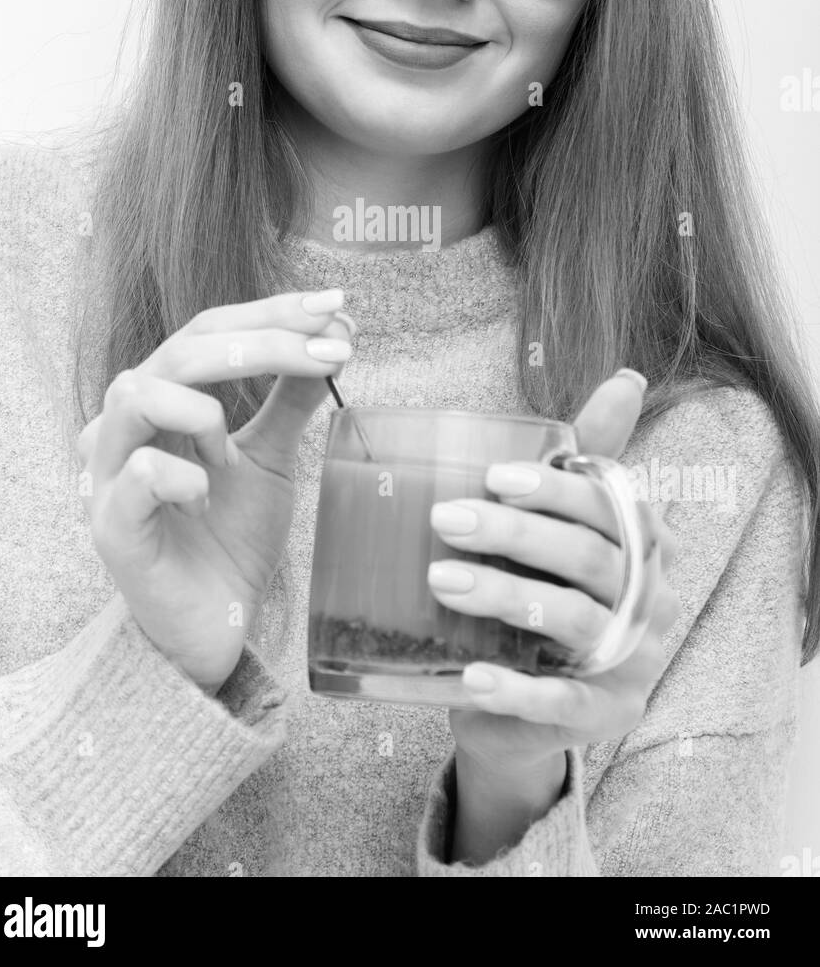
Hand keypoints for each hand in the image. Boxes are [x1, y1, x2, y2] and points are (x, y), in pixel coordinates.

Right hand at [77, 289, 354, 689]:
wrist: (215, 626)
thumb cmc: (229, 539)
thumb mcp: (270, 459)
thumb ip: (289, 400)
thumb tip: (332, 338)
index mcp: (166, 400)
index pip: (209, 330)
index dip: (271, 311)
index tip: (336, 305)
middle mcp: (130, 425)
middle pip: (181, 350)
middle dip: (262, 342)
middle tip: (330, 351)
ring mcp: (111, 474)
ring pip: (135, 394)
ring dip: (202, 407)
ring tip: (231, 449)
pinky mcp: (112, 527)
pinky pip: (137, 475)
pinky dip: (181, 476)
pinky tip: (206, 497)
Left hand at [428, 371, 678, 782]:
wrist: (526, 703)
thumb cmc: (547, 589)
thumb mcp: (565, 523)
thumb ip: (588, 456)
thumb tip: (629, 377)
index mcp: (647, 546)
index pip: (613, 507)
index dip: (557, 489)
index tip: (493, 476)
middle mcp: (652, 603)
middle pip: (590, 559)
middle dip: (516, 535)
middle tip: (445, 520)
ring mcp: (631, 663)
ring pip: (573, 622)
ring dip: (505, 597)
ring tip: (441, 581)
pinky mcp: (603, 717)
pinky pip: (562, 702)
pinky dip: (515, 690)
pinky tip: (471, 678)